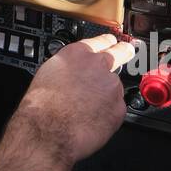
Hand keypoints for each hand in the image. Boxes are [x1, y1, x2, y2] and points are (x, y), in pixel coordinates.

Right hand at [11, 34, 135, 163]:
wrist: (49, 130)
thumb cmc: (42, 105)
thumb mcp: (50, 72)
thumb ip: (69, 67)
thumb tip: (75, 71)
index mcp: (78, 54)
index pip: (101, 41)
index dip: (108, 43)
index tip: (112, 43)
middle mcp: (98, 66)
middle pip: (120, 53)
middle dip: (124, 52)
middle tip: (128, 52)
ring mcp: (111, 86)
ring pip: (114, 88)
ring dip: (107, 94)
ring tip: (88, 108)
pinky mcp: (119, 108)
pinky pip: (116, 108)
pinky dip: (108, 114)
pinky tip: (92, 119)